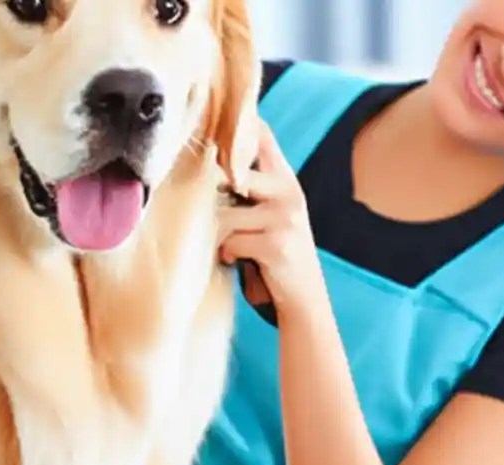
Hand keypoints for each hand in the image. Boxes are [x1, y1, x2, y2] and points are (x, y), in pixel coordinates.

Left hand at [218, 118, 320, 317]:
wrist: (303, 300)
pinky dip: (227, 254)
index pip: (261, 135)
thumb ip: (247, 189)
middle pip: (234, 169)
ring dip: (219, 234)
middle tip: (212, 206)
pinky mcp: (277, 243)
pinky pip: (230, 241)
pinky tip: (238, 260)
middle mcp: (289, 191)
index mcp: (285, 179)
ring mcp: (285, 216)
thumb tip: (199, 165)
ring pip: (224, 214)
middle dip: (212, 188)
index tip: (207, 125)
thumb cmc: (273, 255)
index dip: (235, 125)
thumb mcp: (266, 215)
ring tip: (231, 246)